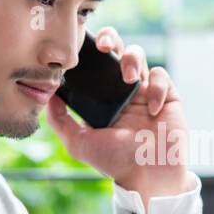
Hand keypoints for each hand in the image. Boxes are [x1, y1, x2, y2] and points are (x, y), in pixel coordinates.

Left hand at [45, 26, 194, 206]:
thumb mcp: (78, 143)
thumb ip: (59, 120)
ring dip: (133, 59)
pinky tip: (153, 110)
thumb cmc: (115, 162)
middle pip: (116, 49)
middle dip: (111, 39)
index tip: (81, 49)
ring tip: (129, 79)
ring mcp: (144, 91)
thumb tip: (47, 94)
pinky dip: (157, 87)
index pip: (93, 65)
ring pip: (138, 54)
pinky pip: (161, 76)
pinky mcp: (167, 95)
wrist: (148, 175)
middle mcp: (121, 91)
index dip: (88, 51)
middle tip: (105, 47)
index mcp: (101, 98)